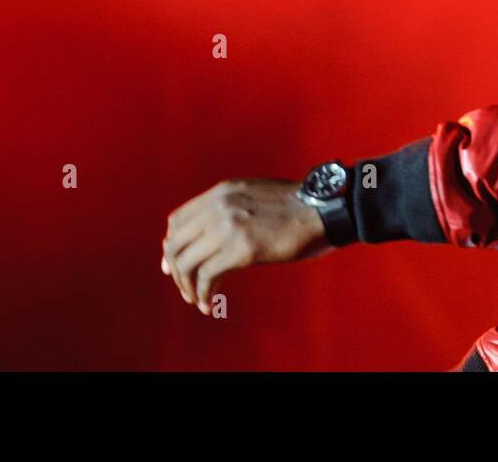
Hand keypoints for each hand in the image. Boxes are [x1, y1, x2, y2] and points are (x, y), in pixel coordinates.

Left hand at [161, 178, 332, 313]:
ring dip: (188, 287)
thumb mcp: (255, 195)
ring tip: (197, 300)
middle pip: (176, 244)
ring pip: (187, 263)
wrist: (323, 209)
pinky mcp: (243, 249)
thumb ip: (232, 208)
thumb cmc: (296, 207)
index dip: (173, 245)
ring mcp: (229, 226)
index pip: (177, 220)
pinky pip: (207, 276)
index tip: (176, 264)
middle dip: (176, 271)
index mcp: (221, 192)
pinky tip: (210, 304)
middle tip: (186, 288)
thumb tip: (214, 234)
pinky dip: (204, 294)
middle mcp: (219, 206)